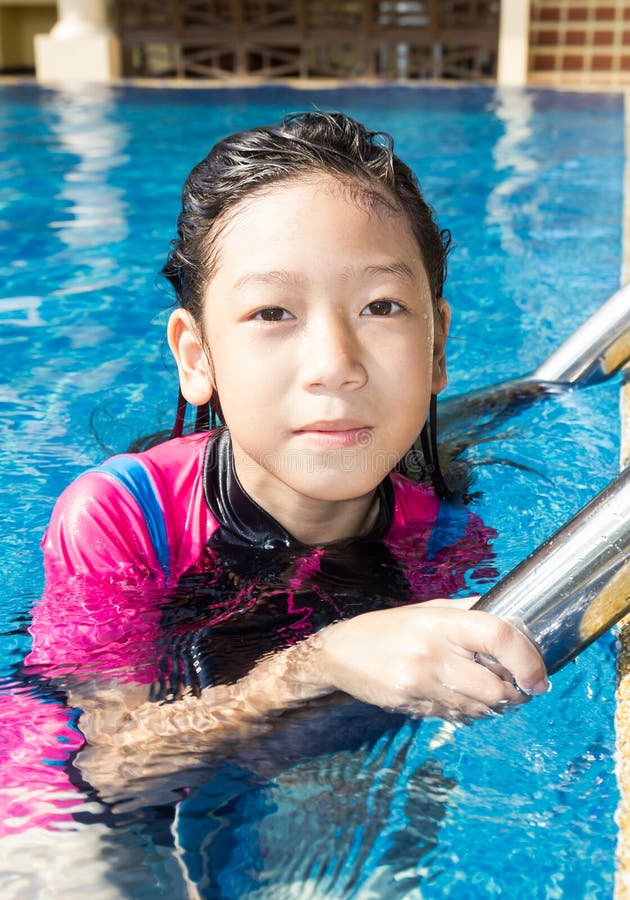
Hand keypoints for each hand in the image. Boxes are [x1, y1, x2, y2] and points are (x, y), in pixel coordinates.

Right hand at [315, 598, 548, 721]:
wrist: (340, 654)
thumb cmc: (387, 628)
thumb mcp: (425, 609)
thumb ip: (466, 611)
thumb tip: (507, 614)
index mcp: (439, 622)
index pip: (497, 636)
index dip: (527, 658)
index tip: (538, 675)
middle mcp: (431, 653)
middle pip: (494, 687)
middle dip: (515, 694)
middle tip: (521, 690)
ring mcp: (420, 683)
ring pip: (478, 708)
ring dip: (495, 707)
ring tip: (493, 696)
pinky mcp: (412, 705)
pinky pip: (455, 717)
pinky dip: (470, 713)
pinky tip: (464, 701)